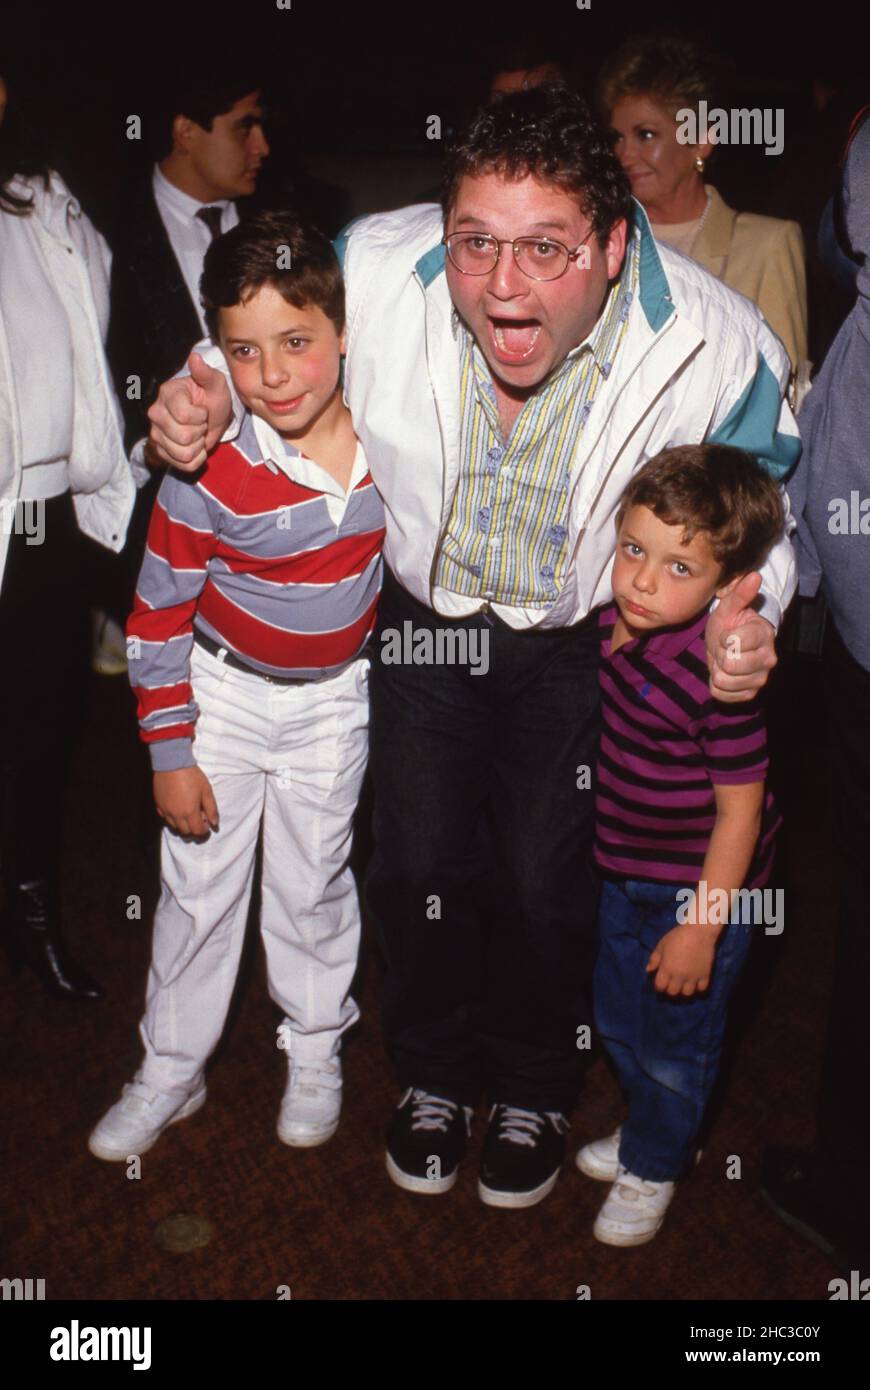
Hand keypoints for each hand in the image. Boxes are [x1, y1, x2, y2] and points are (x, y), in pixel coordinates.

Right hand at [147, 352, 231, 471]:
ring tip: (197, 433)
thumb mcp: (215, 383)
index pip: (184, 416)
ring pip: (184, 453)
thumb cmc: (212, 398)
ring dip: (198, 446)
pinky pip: (185, 465)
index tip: (202, 410)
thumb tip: (195, 357)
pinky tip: (195, 446)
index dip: (201, 417)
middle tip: (200, 423)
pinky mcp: (161, 452)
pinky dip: (196, 458)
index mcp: (167, 394)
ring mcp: (156, 434)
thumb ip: (205, 372)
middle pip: (183, 437)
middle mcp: (156, 414)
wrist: (211, 418)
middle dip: (200, 432)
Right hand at [153, 766, 218, 836]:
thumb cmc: (191, 775)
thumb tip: (214, 824)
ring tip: (189, 815)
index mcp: (189, 812)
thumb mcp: (206, 791)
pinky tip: (178, 810)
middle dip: (194, 830)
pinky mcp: (158, 805)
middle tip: (199, 820)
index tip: (207, 825)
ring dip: (183, 825)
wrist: (172, 763)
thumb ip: (212, 809)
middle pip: (185, 832)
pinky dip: (173, 819)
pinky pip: (165, 818)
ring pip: (175, 827)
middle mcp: (176, 815)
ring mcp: (165, 811)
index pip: (197, 831)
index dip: (204, 831)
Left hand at [646, 923, 715, 996]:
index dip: (658, 986)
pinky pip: (702, 988)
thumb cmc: (677, 936)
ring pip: (687, 993)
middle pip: (673, 992)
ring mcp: (693, 977)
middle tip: (671, 983)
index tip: (660, 983)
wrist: (699, 931)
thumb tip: (648, 970)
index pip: (660, 986)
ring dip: (683, 990)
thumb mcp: (661, 945)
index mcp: (667, 969)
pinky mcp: (705, 975)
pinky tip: (695, 982)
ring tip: (683, 984)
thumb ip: (654, 959)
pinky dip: (698, 987)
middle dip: (669, 989)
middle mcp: (679, 976)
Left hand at [704, 572, 775, 702]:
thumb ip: (741, 593)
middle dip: (719, 655)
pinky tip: (724, 673)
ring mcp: (760, 679)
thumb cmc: (730, 623)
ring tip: (724, 659)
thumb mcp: (729, 607)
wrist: (730, 644)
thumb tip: (755, 576)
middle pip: (730, 665)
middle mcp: (768, 659)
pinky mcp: (750, 693)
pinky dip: (717, 685)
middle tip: (724, 648)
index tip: (727, 634)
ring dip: (717, 670)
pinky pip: (722, 694)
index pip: (734, 643)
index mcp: (764, 635)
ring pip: (724, 681)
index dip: (723, 638)